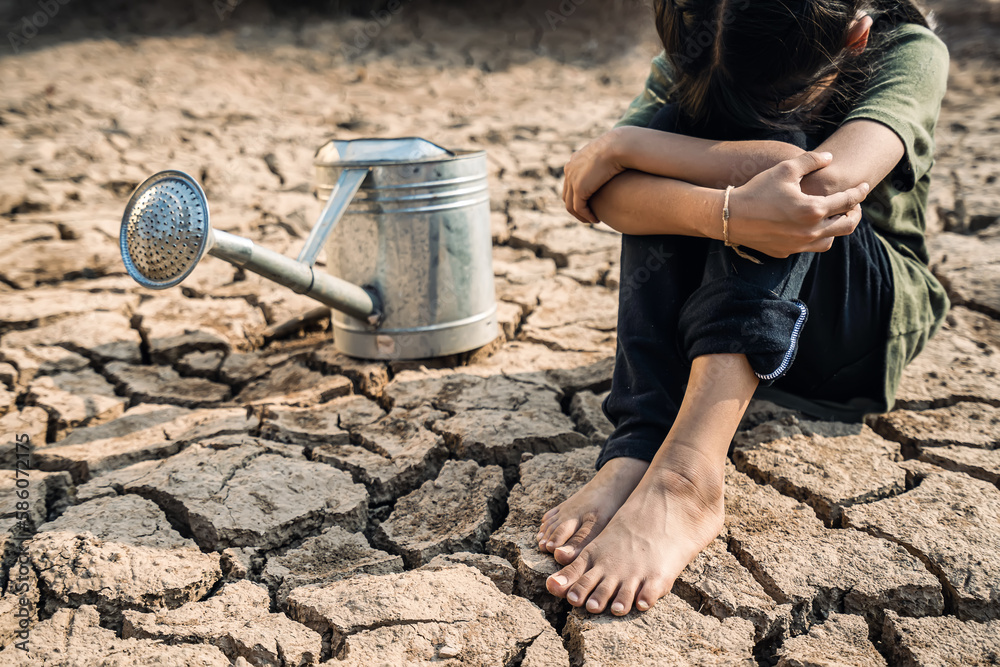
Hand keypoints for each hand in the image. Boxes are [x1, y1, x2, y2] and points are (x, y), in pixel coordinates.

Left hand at [562, 128, 629, 223]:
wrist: (619, 146)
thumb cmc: (620, 149)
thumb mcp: (608, 155)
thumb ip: (604, 163)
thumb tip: (609, 169)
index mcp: (574, 160)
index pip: (570, 183)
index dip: (578, 197)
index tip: (590, 204)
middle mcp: (570, 169)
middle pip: (567, 195)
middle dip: (577, 208)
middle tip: (590, 216)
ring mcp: (572, 178)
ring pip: (571, 204)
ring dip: (581, 215)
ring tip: (592, 220)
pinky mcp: (579, 188)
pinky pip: (579, 208)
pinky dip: (586, 215)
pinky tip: (595, 219)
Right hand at [727, 151, 869, 256]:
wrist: (730, 216)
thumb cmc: (757, 190)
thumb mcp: (784, 169)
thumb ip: (811, 160)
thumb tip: (830, 157)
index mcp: (814, 210)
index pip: (847, 201)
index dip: (859, 192)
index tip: (865, 187)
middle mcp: (811, 232)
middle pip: (847, 226)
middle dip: (855, 214)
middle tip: (853, 205)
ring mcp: (798, 245)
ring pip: (830, 241)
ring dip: (836, 229)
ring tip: (832, 218)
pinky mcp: (786, 252)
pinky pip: (809, 248)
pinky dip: (815, 238)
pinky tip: (809, 228)